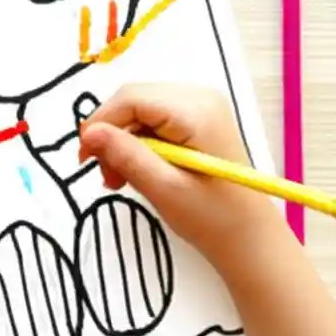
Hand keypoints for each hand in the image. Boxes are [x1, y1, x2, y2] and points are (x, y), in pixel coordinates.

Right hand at [78, 83, 283, 264]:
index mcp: (196, 110)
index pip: (130, 98)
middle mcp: (200, 97)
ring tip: (119, 179)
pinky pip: (153, 119)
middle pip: (133, 100)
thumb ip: (126, 155)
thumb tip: (89, 132)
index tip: (85, 159)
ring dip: (122, 142)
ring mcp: (201, 106)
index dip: (101, 123)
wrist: (250, 238)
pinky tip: (135, 170)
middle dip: (111, 134)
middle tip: (105, 175)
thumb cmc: (213, 218)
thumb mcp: (163, 188)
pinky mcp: (198, 119)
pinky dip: (138, 143)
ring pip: (139, 110)